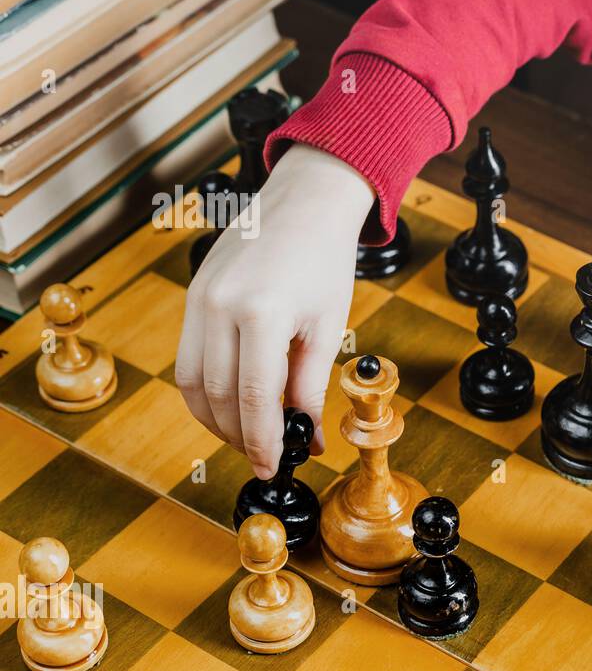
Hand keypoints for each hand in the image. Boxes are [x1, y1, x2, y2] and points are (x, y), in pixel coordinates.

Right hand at [176, 144, 372, 478]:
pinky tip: (231, 405)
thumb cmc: (323, 260)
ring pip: (191, 384)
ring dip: (215, 420)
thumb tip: (310, 438)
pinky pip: (187, 358)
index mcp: (260, 314)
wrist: (304, 203)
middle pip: (217, 397)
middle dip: (240, 437)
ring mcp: (198, 299)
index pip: (252, 399)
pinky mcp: (191, 296)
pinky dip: (204, 391)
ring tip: (248, 438)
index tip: (274, 467)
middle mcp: (219, 306)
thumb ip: (311, 387)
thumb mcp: (326, 327)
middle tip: (265, 458)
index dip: (262, 441)